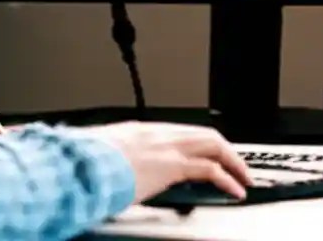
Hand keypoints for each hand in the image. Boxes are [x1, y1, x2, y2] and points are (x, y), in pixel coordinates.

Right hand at [76, 122, 252, 202]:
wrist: (78, 165)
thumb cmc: (81, 164)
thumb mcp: (97, 158)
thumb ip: (110, 162)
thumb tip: (106, 174)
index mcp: (138, 131)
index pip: (179, 133)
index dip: (199, 144)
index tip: (208, 155)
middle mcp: (157, 134)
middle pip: (203, 134)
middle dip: (225, 149)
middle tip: (237, 165)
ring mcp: (166, 147)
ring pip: (214, 145)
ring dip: (234, 161)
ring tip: (244, 178)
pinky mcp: (172, 165)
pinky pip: (211, 170)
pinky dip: (228, 179)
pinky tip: (235, 191)